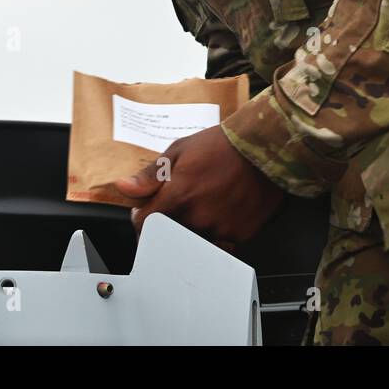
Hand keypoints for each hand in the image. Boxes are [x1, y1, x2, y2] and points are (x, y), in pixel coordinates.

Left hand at [113, 124, 284, 248]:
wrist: (264, 147)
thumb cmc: (221, 145)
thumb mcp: (180, 150)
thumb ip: (150, 175)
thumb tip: (123, 188)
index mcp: (179, 195)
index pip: (144, 225)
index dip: (141, 219)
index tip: (146, 212)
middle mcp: (198, 217)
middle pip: (168, 235)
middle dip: (167, 223)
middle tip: (179, 204)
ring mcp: (220, 229)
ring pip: (193, 241)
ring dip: (191, 229)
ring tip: (204, 205)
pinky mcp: (239, 235)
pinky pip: (219, 243)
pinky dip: (216, 233)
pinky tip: (222, 212)